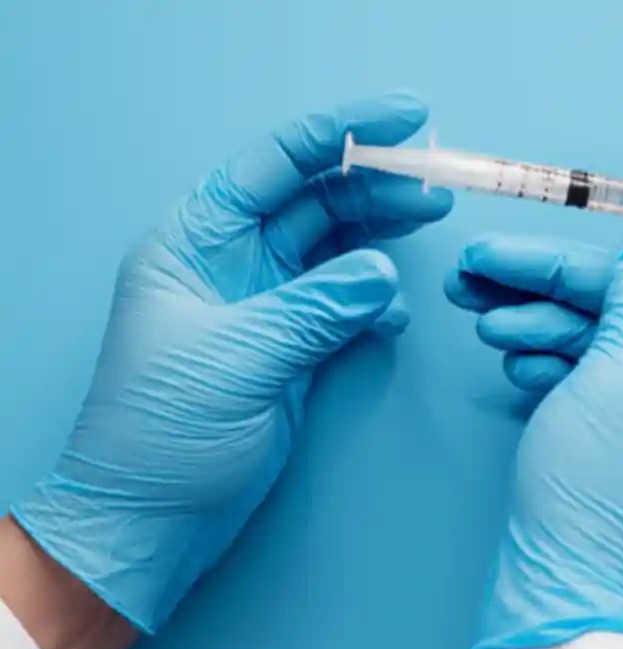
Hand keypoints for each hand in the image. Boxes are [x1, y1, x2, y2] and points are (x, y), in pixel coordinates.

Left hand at [10, 91, 451, 632]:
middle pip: (314, 197)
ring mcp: (264, 303)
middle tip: (436, 181)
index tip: (404, 115)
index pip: (274, 164)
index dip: (341, 131)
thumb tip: (384, 272)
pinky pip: (346, 301)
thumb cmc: (159, 437)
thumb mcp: (237, 360)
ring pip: (336, 245)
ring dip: (384, 231)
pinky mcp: (291, 345)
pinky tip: (397, 311)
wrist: (150, 522)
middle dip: (376, 181)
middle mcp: (231, 261)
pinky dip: (377, 300)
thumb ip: (313, 308)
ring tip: (433, 218)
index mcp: (195, 242)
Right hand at [446, 217, 622, 648]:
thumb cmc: (601, 487)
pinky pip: (589, 380)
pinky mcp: (616, 441)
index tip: (609, 191)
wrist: (562, 592)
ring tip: (480, 315)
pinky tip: (511, 362)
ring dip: (542, 319)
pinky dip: (549, 362)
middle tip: (484, 262)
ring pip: (602, 339)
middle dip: (560, 279)